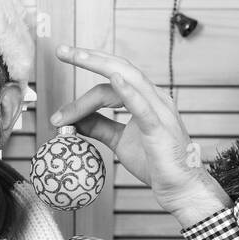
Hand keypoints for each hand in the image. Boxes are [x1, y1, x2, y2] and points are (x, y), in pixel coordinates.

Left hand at [49, 44, 230, 224]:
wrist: (180, 188)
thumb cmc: (155, 163)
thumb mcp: (120, 141)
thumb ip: (100, 127)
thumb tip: (73, 119)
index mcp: (146, 99)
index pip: (110, 84)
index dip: (81, 96)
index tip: (58, 114)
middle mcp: (155, 98)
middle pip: (120, 68)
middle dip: (89, 57)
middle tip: (61, 51)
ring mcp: (160, 111)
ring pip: (129, 78)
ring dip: (99, 65)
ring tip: (76, 57)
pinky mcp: (160, 128)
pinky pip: (143, 106)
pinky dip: (128, 91)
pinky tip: (114, 79)